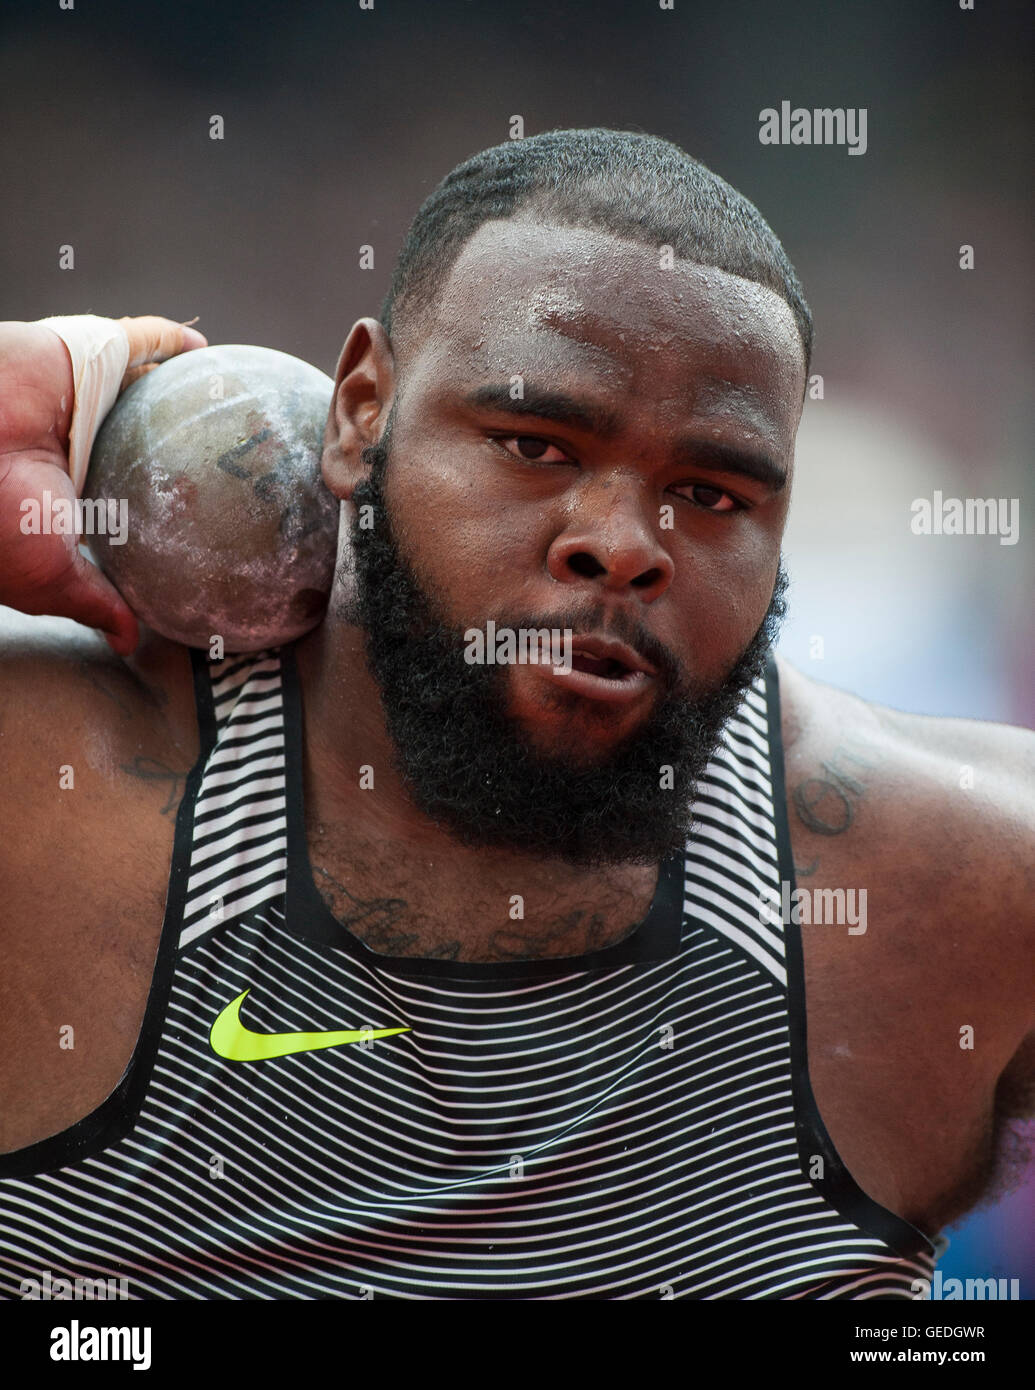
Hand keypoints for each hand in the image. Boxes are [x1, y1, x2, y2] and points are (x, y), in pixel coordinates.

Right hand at [0, 315, 206, 652]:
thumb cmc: (0, 519)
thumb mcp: (53, 577)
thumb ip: (95, 602)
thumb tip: (129, 641)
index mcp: (70, 489)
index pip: (125, 493)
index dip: (158, 502)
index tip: (205, 518)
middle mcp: (80, 442)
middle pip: (143, 439)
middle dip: (185, 448)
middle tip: (233, 461)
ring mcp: (85, 397)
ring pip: (146, 388)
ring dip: (185, 392)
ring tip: (229, 405)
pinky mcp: (86, 355)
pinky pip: (141, 339)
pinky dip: (173, 342)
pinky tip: (205, 355)